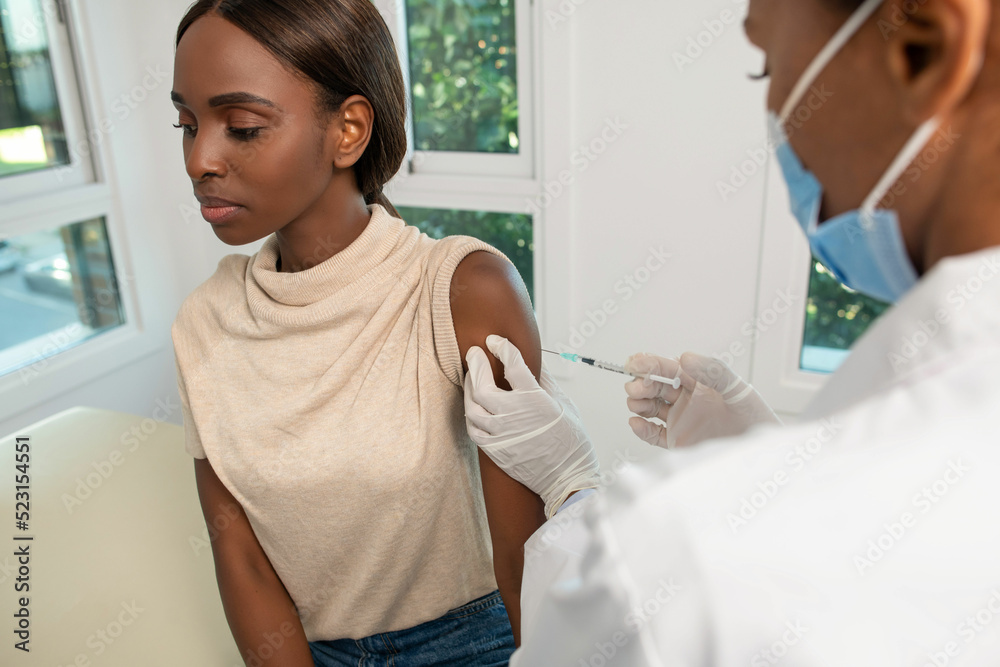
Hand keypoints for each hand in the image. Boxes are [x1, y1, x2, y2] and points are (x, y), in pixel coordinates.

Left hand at [465, 335, 601, 518]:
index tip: (495, 341)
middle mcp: (513, 415)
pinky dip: (470, 413)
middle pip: (483, 383)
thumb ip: (546, 382)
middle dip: (476, 363)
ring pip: (472, 406)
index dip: (502, 347)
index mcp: (535, 400)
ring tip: (472, 378)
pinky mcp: (494, 450)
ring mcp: (500, 434)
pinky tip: (473, 406)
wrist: (567, 480)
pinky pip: (473, 428)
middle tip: (474, 353)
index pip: (512, 364)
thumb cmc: (572, 443)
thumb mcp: (566, 405)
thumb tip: (534, 362)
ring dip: (469, 388)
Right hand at [624, 352, 781, 448]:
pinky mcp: (678, 441)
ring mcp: (682, 420)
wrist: (763, 454)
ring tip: (636, 404)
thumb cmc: (755, 418)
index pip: (670, 369)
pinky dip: (642, 429)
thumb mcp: (738, 390)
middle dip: (641, 384)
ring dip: (639, 403)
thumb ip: (712, 371)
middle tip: (635, 387)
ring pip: (651, 408)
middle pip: (655, 387)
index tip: (634, 363)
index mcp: (700, 381)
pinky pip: (654, 434)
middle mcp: (688, 399)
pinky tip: (636, 423)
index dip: (650, 364)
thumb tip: (684, 357)